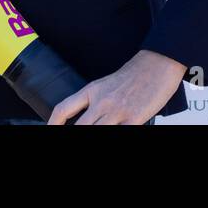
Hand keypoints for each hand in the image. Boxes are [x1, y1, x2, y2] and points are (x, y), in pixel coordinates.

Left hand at [48, 49, 185, 124]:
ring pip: (96, 131)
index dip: (53, 123)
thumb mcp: (107, 84)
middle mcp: (101, 101)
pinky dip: (114, 134)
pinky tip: (115, 133)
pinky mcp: (134, 118)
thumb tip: (86, 117)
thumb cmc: (135, 74)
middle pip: (79, 127)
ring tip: (96, 133)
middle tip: (68, 143)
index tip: (50, 129)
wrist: (157, 64)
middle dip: (74, 135)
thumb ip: (95, 100)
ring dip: (94, 135)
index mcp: (92, 90)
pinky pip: (120, 133)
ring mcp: (117, 111)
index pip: (64, 108)